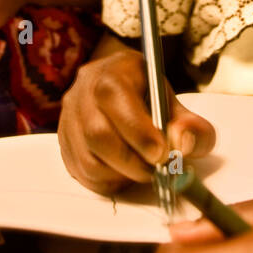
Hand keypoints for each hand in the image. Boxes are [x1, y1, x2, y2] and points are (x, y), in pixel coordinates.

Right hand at [59, 49, 214, 194]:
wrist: (120, 90)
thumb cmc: (149, 97)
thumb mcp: (175, 103)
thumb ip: (190, 124)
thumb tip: (183, 143)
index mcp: (112, 71)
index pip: (115, 97)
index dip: (138, 131)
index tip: (162, 154)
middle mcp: (82, 91)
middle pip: (97, 133)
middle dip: (132, 161)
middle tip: (157, 170)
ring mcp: (68, 118)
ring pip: (87, 160)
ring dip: (121, 175)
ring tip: (143, 170)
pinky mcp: (63, 143)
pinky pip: (81, 173)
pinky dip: (107, 182)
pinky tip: (124, 173)